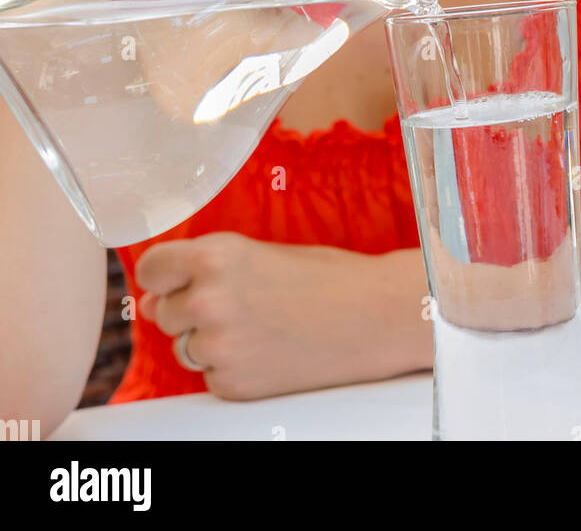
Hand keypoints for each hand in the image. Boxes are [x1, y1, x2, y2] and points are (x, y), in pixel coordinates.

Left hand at [135, 231, 398, 399]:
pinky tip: (267, 349)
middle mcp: (207, 301)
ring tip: (258, 325)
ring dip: (208, 339)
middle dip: (189, 309)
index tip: (177, 279)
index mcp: (213, 257)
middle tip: (240, 302)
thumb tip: (150, 304)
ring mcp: (218, 347)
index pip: (151, 269)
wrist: (371, 317)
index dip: (164, 275)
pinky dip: (230, 366)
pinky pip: (209, 375)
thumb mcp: (257, 255)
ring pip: (183, 346)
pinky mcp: (232, 384)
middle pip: (163, 311)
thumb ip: (200, 273)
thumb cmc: (322, 277)